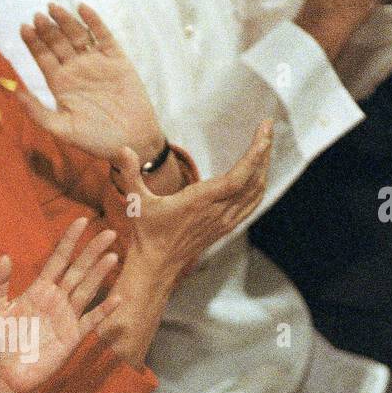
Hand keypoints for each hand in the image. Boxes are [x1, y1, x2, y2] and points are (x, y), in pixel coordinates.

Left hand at [0, 219, 122, 392]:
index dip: (69, 240)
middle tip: (109, 232)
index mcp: (38, 290)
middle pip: (78, 270)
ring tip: (113, 256)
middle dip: (92, 251)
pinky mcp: (72, 338)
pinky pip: (91, 321)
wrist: (3, 374)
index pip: (58, 259)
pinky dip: (104, 311)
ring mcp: (66, 318)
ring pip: (86, 290)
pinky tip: (119, 297)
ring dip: (100, 274)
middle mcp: (56, 300)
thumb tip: (5, 256)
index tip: (81, 220)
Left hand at [18, 4, 163, 160]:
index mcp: (61, 84)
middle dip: (47, 29)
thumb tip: (15, 93)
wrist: (131, 141)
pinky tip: (82, 8)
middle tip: (37, 16)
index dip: (33, 43)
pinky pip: (103, 35)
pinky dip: (94, 21)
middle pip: (58, 43)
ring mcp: (96, 62)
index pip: (43, 57)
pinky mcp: (116, 59)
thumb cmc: (96, 139)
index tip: (24, 28)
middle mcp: (76, 69)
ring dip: (65, 21)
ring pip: (77, 35)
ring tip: (53, 8)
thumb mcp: (63, 129)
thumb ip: (38, 112)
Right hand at [101, 122, 273, 366]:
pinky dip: (260, 187)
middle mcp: (217, 211)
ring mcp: (224, 220)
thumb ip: (130, 173)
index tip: (264, 132)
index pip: (237, 177)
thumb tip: (123, 149)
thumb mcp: (136, 201)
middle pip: (252, 180)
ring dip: (264, 167)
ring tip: (266, 144)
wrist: (157, 264)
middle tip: (268, 128)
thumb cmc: (147, 233)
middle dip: (264, 152)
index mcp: (199, 201)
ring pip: (255, 192)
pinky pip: (251, 205)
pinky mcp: (225, 227)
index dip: (255, 155)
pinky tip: (260, 174)